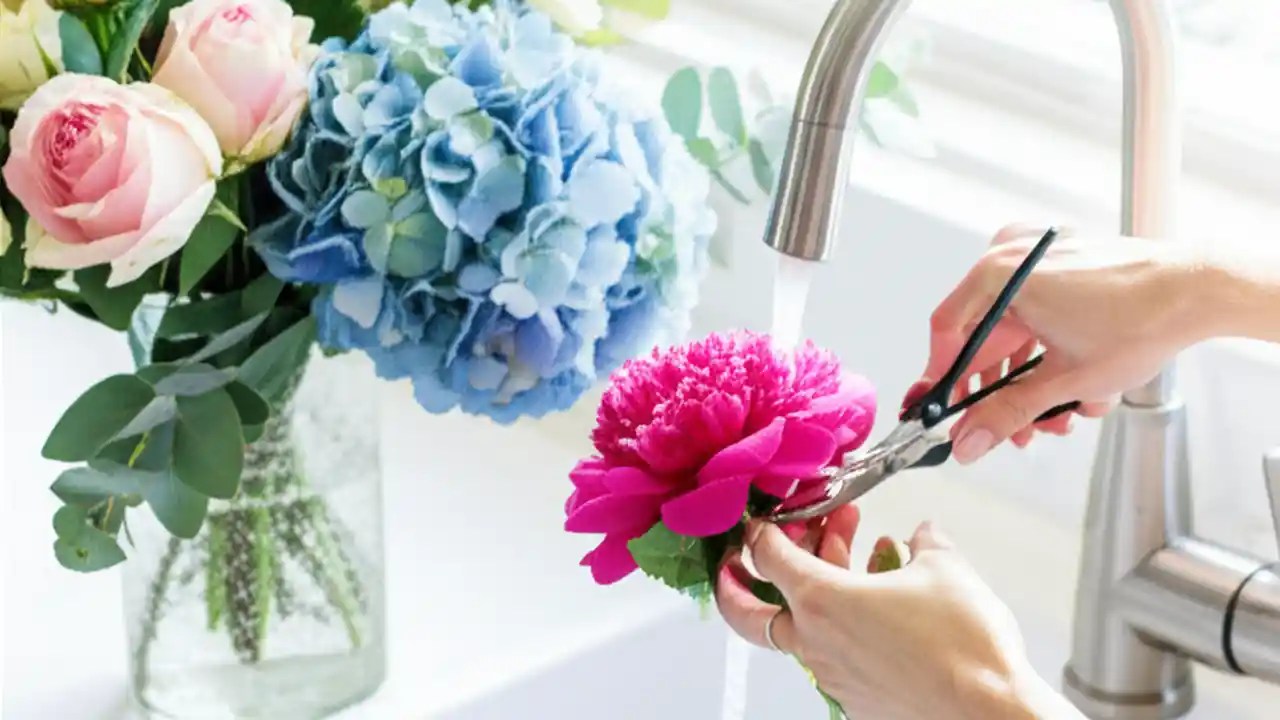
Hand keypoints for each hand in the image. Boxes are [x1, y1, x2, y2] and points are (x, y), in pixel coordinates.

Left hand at [716, 510, 1081, 718]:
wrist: (991, 713)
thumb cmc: (964, 646)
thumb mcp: (945, 567)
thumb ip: (924, 540)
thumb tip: (923, 533)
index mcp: (821, 600)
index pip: (768, 556)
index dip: (763, 529)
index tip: (762, 519)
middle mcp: (815, 641)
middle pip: (751, 612)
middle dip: (738, 582)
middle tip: (744, 559)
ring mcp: (833, 675)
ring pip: (802, 626)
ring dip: (821, 587)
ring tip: (863, 551)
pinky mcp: (856, 698)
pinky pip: (837, 652)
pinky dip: (848, 622)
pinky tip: (886, 598)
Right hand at [907, 225, 1211, 463]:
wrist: (1200, 290)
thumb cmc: (1143, 316)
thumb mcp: (1065, 380)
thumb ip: (1006, 414)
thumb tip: (968, 440)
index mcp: (1001, 274)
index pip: (947, 332)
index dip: (943, 380)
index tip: (944, 410)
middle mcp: (1013, 259)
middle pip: (982, 338)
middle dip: (998, 393)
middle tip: (1004, 428)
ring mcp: (1038, 261)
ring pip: (1012, 335)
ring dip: (1028, 382)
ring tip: (1053, 417)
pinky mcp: (1061, 269)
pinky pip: (1034, 318)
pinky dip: (1045, 355)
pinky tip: (1069, 389)